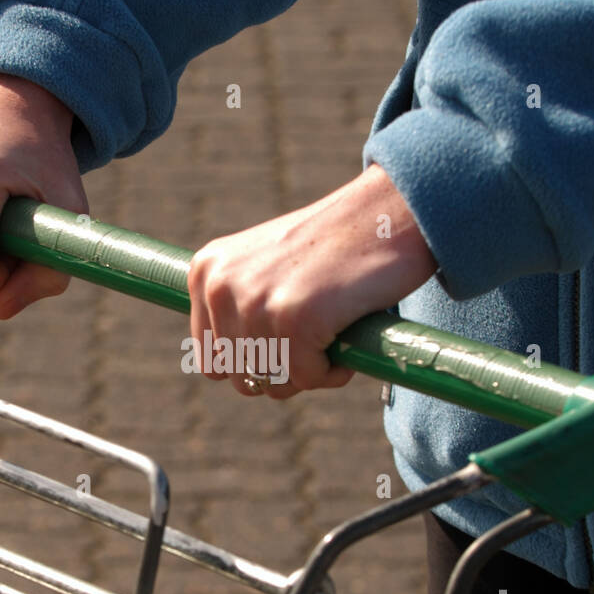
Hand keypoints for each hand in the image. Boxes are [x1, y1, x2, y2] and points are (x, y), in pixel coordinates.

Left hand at [186, 163, 436, 397]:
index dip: (257, 363)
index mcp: (207, 273)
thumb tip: (236, 374)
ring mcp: (255, 303)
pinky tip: (348, 329)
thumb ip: (239, 306)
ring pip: (275, 383)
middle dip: (285, 371)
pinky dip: (335, 369)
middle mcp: (221, 287)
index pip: (213, 362)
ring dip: (311, 371)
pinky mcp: (294, 318)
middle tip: (318, 336)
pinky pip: (308, 378)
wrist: (386, 209)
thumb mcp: (264, 266)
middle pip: (243, 379)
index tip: (289, 340)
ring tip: (332, 329)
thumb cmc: (335, 245)